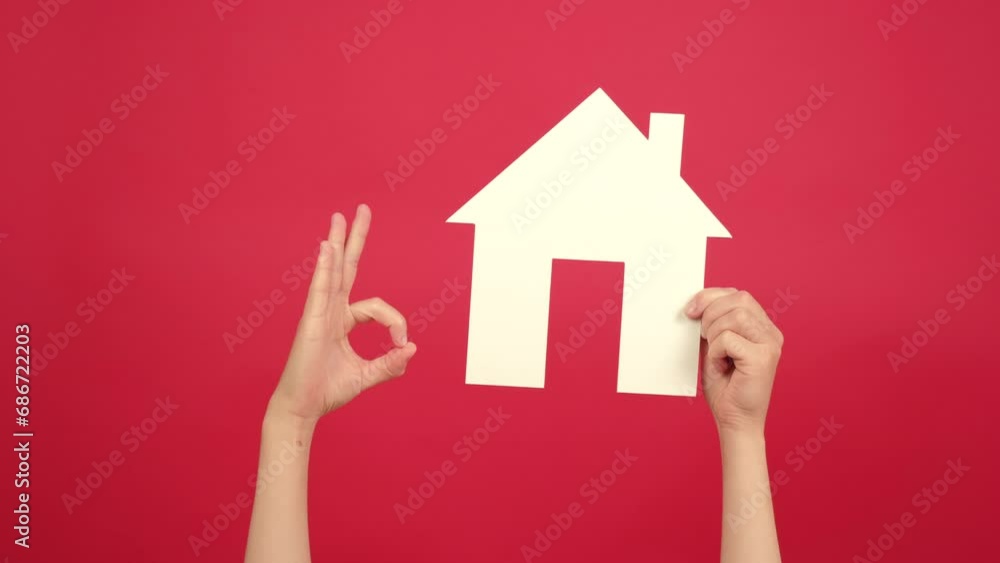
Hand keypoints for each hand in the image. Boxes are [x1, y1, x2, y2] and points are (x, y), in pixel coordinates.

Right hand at [269, 204, 416, 422]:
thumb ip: (390, 364)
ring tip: (340, 216)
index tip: (400, 344)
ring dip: (337, 242)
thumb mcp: (367, 375)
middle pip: (346, 267)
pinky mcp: (311, 321)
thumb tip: (411, 348)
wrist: (303, 408)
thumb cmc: (327, 391)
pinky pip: (320, 289)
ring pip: (331, 270)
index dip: (395, 321)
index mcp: (343, 321)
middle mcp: (330, 311)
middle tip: (361, 209)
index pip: (376, 307)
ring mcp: (319, 313)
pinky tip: (328, 246)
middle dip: (354, 239)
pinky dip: (324, 267)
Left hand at [685, 288, 782, 434]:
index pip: (738, 294)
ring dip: (714, 333)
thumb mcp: (714, 347)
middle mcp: (771, 333)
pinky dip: (716, 351)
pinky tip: (721, 366)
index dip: (710, 296)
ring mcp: (770, 344)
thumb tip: (695, 303)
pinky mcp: (764, 358)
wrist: (734, 420)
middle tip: (702, 336)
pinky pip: (728, 339)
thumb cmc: (725, 387)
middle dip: (710, 313)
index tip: (690, 311)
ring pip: (735, 316)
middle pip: (739, 298)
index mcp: (762, 327)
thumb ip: (711, 324)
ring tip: (715, 354)